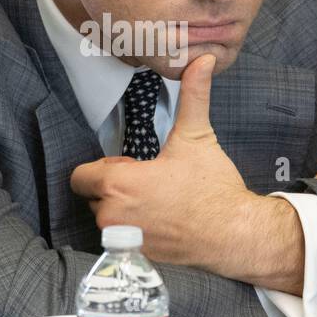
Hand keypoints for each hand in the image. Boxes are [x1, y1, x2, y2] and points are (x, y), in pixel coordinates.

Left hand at [70, 54, 304, 291]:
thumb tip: (201, 60)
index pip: (81, 176)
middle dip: (117, 190)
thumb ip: (193, 95)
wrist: (235, 234)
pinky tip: (163, 224)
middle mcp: (112, 214)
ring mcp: (122, 240)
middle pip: (95, 197)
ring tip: (160, 204)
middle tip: (154, 184)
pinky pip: (121, 240)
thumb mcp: (198, 136)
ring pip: (108, 219)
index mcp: (118, 184)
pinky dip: (136, 232)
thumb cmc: (214, 189)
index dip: (107, 169)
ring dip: (126, 211)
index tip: (134, 168)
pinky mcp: (134, 256)